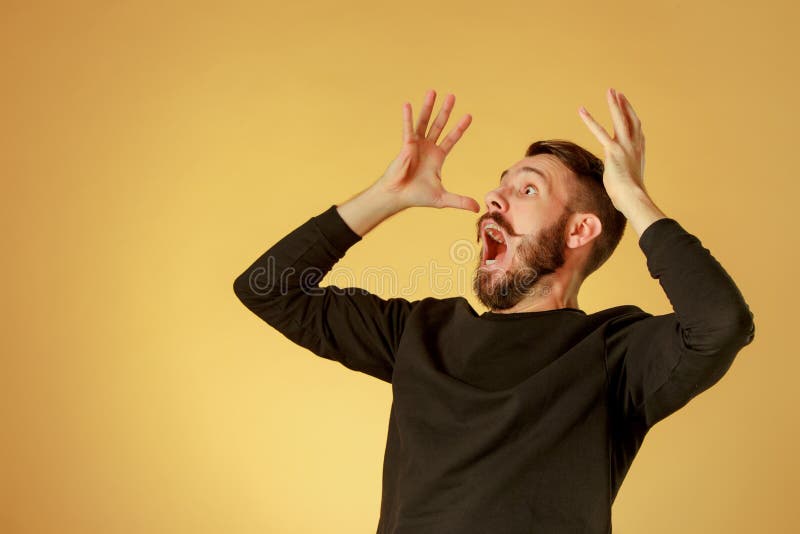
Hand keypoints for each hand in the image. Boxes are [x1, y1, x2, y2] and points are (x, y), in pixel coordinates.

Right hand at [375, 89, 479, 212]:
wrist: (398, 197)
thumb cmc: (417, 196)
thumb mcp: (442, 199)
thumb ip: (460, 201)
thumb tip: (477, 208)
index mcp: (437, 157)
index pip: (451, 139)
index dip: (459, 128)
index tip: (468, 115)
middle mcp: (427, 148)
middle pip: (439, 125)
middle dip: (445, 111)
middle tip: (452, 96)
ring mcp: (416, 145)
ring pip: (424, 122)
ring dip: (428, 107)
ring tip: (433, 91)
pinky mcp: (406, 146)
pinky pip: (408, 129)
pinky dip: (408, 117)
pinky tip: (408, 104)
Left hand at [578, 88, 646, 209]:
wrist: (633, 197)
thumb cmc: (630, 193)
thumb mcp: (628, 179)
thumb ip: (623, 171)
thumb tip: (618, 177)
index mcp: (639, 150)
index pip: (636, 128)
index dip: (631, 115)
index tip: (627, 106)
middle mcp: (634, 145)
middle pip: (630, 119)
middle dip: (624, 104)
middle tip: (617, 92)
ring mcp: (624, 146)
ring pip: (619, 119)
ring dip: (614, 104)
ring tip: (609, 91)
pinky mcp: (612, 150)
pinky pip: (599, 131)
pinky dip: (590, 120)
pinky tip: (582, 111)